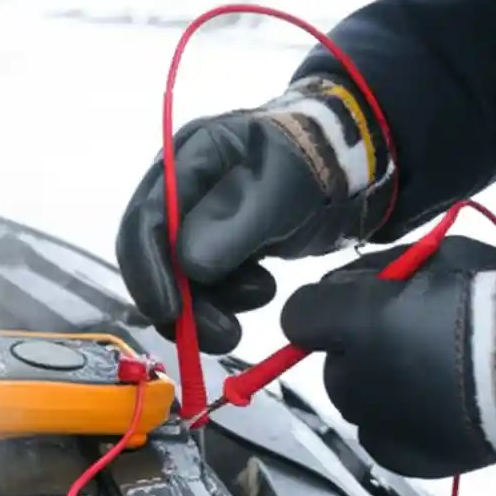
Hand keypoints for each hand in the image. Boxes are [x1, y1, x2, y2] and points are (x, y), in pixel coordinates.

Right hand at [115, 76, 392, 353]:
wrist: (351, 169)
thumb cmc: (314, 163)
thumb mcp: (278, 184)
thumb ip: (232, 221)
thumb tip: (188, 265)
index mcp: (184, 161)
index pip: (145, 221)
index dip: (149, 270)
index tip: (170, 312)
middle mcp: (180, 193)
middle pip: (155, 258)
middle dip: (183, 301)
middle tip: (223, 334)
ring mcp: (197, 223)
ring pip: (180, 281)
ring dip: (210, 305)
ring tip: (262, 294)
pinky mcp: (217, 248)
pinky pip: (205, 287)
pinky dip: (228, 300)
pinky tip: (262, 289)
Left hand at [281, 237, 495, 477]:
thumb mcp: (441, 255)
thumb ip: (384, 269)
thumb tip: (352, 285)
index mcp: (354, 323)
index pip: (299, 314)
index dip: (327, 306)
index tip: (356, 302)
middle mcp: (350, 379)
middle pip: (331, 362)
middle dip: (358, 348)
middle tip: (414, 337)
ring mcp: (375, 424)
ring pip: (356, 401)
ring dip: (378, 386)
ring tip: (435, 374)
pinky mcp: (401, 457)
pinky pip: (381, 435)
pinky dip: (398, 422)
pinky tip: (436, 407)